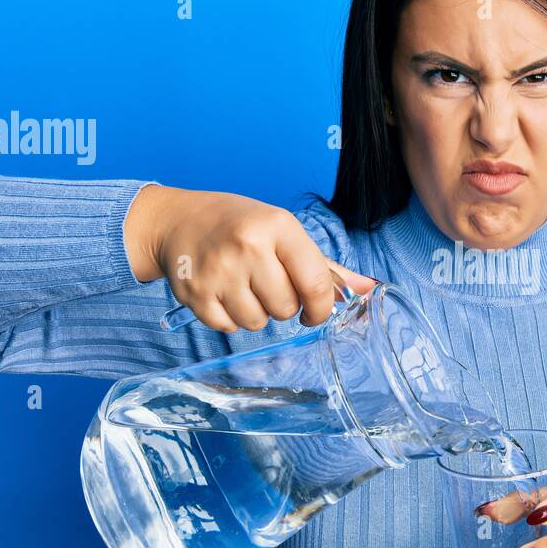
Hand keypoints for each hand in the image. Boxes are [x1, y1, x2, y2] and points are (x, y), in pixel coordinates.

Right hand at [124, 184, 377, 331]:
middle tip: (267, 284)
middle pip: (286, 308)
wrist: (177, 220)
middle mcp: (248, 248)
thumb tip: (369, 290)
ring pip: (257, 323)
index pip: (316, 283)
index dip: (321, 307)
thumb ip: (325, 266)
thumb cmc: (240, 225)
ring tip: (243, 287)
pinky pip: (228, 327)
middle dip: (283, 305)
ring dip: (256, 313)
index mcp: (278, 227)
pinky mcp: (194, 293)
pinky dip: (229, 318)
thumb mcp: (284, 231)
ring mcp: (218, 272)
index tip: (314, 311)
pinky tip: (222, 293)